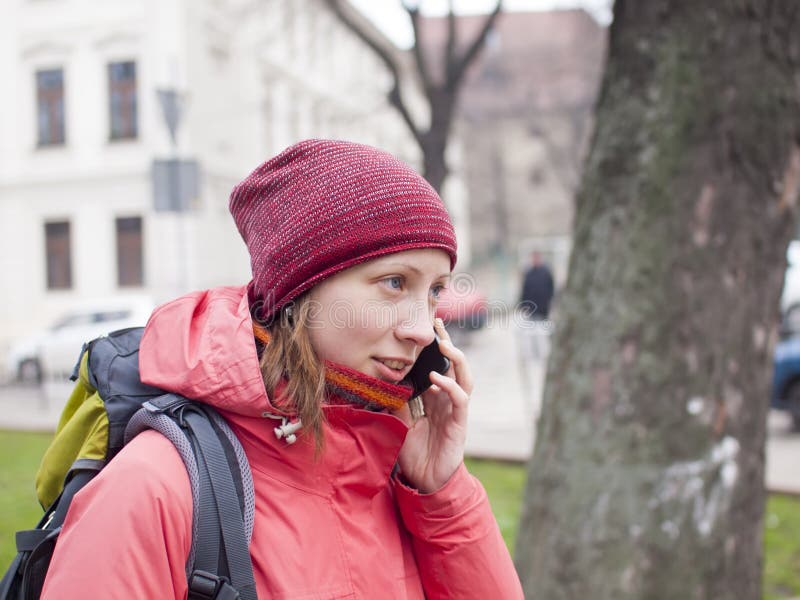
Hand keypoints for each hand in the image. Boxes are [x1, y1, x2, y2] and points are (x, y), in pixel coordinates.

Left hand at [393, 318, 472, 492]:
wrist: (425, 481)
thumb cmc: (415, 453)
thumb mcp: (400, 422)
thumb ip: (397, 402)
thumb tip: (383, 382)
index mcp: (436, 398)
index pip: (439, 366)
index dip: (436, 347)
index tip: (429, 327)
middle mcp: (449, 401)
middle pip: (455, 366)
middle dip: (449, 343)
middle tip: (439, 324)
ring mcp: (456, 411)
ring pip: (465, 377)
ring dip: (456, 359)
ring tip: (444, 344)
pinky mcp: (459, 424)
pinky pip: (460, 399)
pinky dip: (449, 386)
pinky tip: (437, 378)